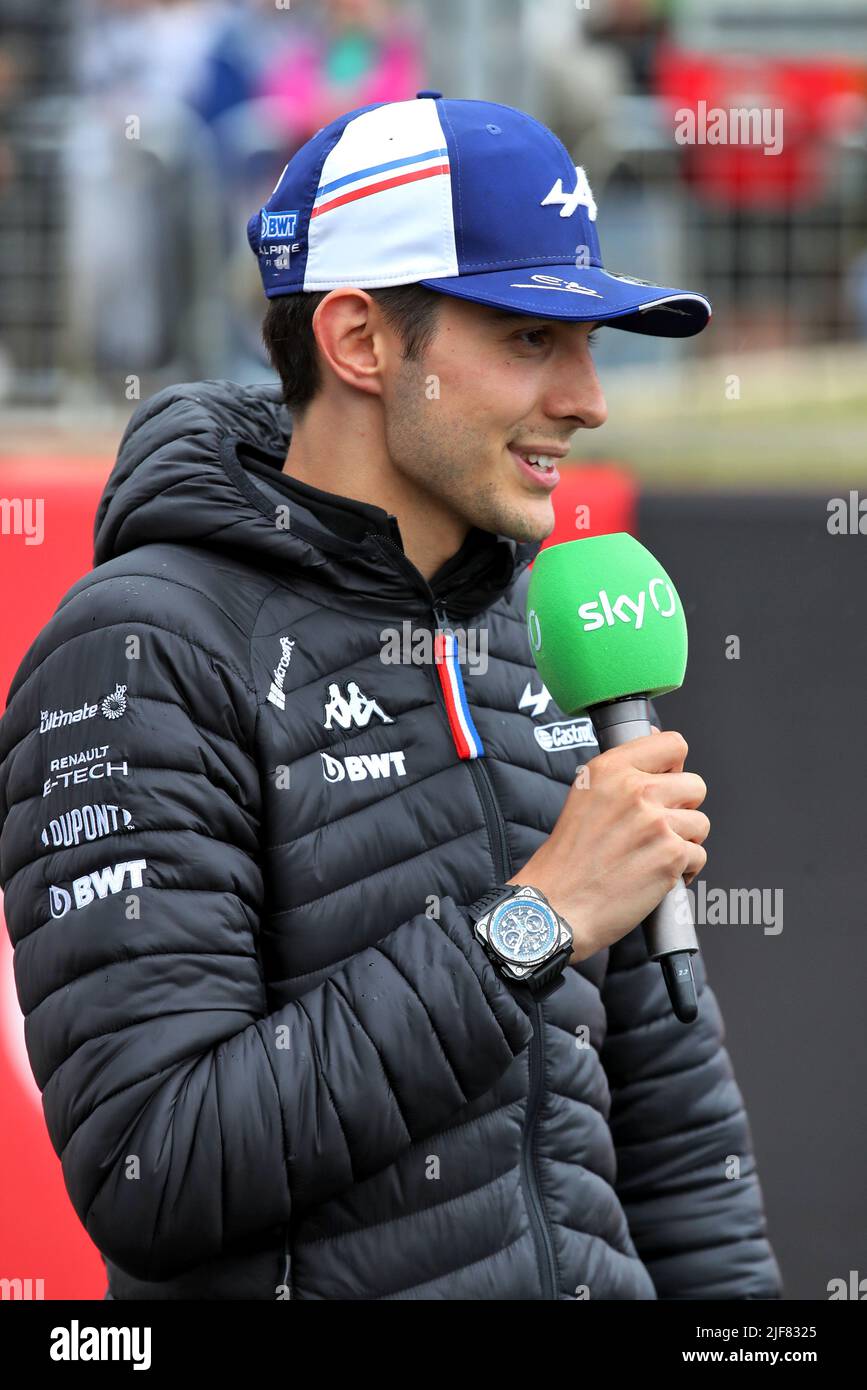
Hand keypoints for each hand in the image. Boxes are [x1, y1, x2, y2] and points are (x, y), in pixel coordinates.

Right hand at [506, 729, 708, 964]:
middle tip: (656, 829)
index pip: (672, 744)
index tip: (664, 783)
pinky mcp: (671, 856)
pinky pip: (699, 855)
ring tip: (652, 855)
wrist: (556, 905)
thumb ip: (622, 772)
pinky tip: (655, 876)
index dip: (674, 767)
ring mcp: (656, 823)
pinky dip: (683, 871)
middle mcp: (635, 790)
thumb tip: (661, 747)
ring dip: (683, 842)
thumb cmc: (567, 858)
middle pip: (695, 785)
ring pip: (700, 823)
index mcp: (611, 769)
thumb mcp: (584, 795)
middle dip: (682, 809)